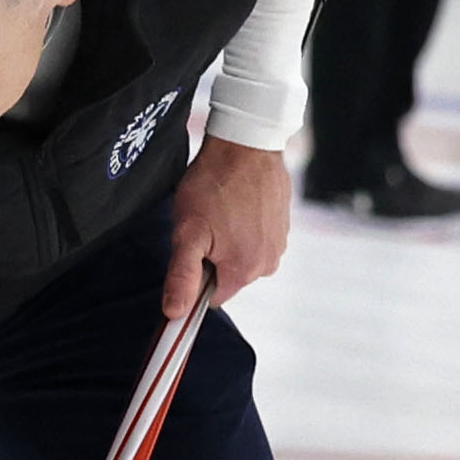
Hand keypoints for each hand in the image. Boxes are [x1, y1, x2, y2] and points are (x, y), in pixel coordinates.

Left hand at [165, 135, 288, 316]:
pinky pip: (255, 236)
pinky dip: (243, 226)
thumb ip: (182, 276)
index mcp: (245, 271)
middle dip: (210, 257)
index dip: (195, 278)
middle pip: (227, 275)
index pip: (213, 296)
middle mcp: (269, 262)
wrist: (245, 146)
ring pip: (241, 255)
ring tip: (218, 211)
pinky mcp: (284, 224)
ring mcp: (280, 242)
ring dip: (226, 240)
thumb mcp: (188, 234)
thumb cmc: (212, 187)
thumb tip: (175, 314)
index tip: (188, 253)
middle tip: (201, 225)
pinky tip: (233, 204)